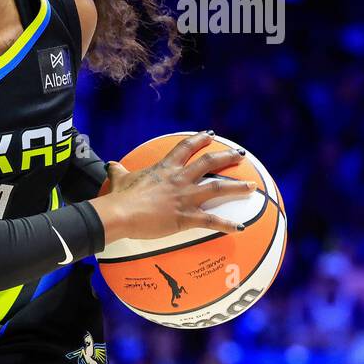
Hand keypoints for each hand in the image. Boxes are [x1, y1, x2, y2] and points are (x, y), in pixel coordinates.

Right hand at [91, 132, 255, 242]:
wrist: (120, 213)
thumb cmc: (119, 197)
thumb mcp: (119, 179)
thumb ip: (118, 171)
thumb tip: (112, 164)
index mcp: (165, 169)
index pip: (185, 149)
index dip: (198, 140)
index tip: (209, 135)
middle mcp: (179, 179)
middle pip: (208, 163)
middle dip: (226, 157)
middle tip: (240, 155)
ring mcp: (184, 197)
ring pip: (217, 188)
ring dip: (236, 186)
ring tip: (251, 186)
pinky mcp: (186, 217)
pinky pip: (211, 221)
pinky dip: (227, 225)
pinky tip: (240, 228)